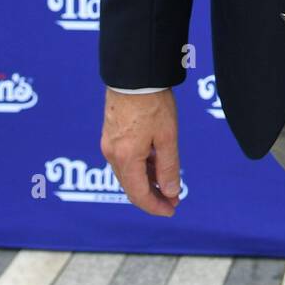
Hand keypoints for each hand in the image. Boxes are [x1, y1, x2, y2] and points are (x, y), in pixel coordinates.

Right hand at [101, 88, 181, 216]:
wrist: (134, 73)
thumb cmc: (152, 102)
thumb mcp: (167, 136)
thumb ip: (168, 167)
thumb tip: (171, 192)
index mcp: (126, 158)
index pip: (139, 195)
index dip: (156, 207)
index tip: (172, 210)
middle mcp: (112, 153)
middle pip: (131, 186)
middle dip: (152, 196)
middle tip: (174, 198)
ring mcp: (109, 143)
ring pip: (128, 173)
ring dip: (147, 181)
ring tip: (168, 182)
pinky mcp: (111, 133)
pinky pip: (124, 159)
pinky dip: (140, 167)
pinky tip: (155, 164)